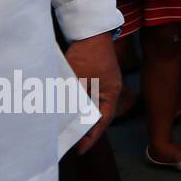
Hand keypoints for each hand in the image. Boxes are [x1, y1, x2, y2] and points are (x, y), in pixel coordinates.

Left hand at [63, 33, 121, 153]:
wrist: (90, 31)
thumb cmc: (88, 56)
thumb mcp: (79, 80)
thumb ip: (76, 99)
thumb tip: (70, 118)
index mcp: (111, 93)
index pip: (103, 120)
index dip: (92, 136)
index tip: (81, 149)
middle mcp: (111, 89)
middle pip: (100, 114)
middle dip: (88, 129)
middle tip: (75, 142)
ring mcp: (105, 81)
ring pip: (95, 105)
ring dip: (85, 116)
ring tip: (72, 128)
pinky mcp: (98, 75)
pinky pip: (91, 96)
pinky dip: (83, 105)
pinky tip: (73, 108)